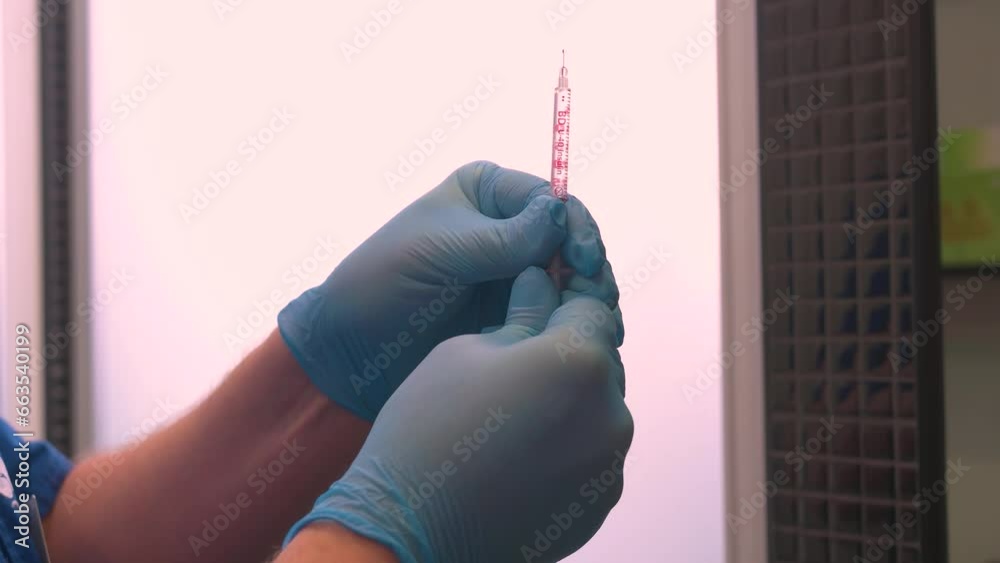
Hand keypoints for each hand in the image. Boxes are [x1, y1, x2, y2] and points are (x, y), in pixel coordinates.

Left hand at [278, 160, 618, 420]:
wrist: (354, 352)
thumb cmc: (382, 286)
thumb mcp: (438, 252)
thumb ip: (501, 237)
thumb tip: (561, 212)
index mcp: (490, 193)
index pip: (555, 201)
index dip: (578, 230)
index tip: (583, 263)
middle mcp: (513, 229)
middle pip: (575, 243)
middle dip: (591, 272)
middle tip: (597, 305)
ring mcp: (520, 276)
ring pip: (577, 284)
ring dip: (590, 305)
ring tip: (595, 331)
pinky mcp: (522, 317)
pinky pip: (562, 320)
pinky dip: (575, 331)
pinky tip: (580, 349)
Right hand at [284, 267, 631, 562]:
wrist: (410, 531)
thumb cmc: (428, 429)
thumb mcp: (467, 350)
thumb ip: (521, 312)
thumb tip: (544, 282)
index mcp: (579, 362)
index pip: (591, 307)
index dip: (564, 297)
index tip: (541, 297)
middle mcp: (611, 414)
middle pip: (600, 360)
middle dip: (567, 351)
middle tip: (517, 359)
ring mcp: (608, 464)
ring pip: (598, 408)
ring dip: (569, 399)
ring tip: (513, 412)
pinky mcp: (599, 503)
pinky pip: (592, 453)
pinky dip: (567, 443)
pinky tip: (520, 450)